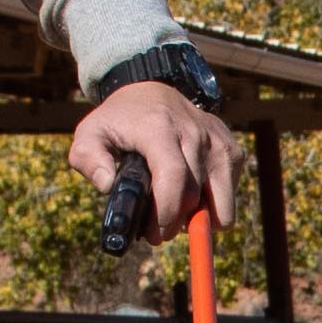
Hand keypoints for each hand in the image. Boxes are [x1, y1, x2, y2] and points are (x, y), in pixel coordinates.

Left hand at [68, 77, 242, 245]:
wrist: (153, 90)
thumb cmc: (119, 120)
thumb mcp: (89, 133)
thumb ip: (88, 159)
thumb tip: (106, 186)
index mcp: (160, 129)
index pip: (174, 176)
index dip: (167, 212)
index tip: (154, 233)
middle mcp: (195, 133)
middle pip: (195, 197)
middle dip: (174, 225)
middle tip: (156, 231)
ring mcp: (218, 142)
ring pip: (220, 204)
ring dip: (198, 218)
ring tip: (175, 211)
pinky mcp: (233, 150)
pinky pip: (228, 196)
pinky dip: (212, 204)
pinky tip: (190, 192)